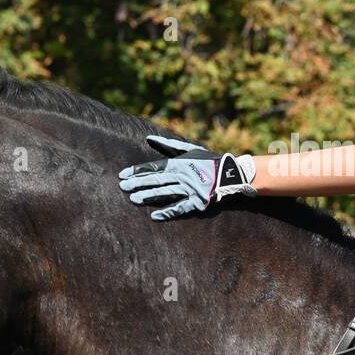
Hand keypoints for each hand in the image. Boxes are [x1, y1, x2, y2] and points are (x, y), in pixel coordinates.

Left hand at [118, 135, 257, 220]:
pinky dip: (168, 212)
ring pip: (166, 193)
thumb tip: (148, 138)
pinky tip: (155, 216)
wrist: (232, 173)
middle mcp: (183, 175)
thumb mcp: (189, 149)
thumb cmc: (209, 160)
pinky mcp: (198, 201)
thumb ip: (168, 145)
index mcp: (179, 163)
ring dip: (149, 197)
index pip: (154, 167)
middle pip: (157, 180)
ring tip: (134, 200)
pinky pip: (181, 208)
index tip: (122, 175)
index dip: (137, 171)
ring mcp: (190, 189)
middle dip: (138, 183)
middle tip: (122, 188)